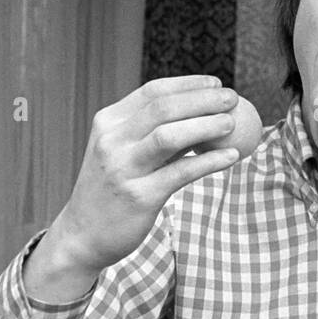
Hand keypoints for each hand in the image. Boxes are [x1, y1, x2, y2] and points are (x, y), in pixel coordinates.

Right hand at [59, 75, 242, 272]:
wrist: (84, 235)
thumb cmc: (113, 190)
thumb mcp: (123, 153)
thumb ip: (153, 133)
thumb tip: (203, 114)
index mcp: (108, 123)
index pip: (152, 92)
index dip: (189, 85)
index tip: (217, 84)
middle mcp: (112, 141)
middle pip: (164, 108)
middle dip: (203, 99)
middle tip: (233, 99)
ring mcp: (123, 168)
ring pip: (171, 136)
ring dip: (207, 126)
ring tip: (233, 124)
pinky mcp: (140, 196)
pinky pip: (181, 173)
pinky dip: (209, 161)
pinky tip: (231, 156)